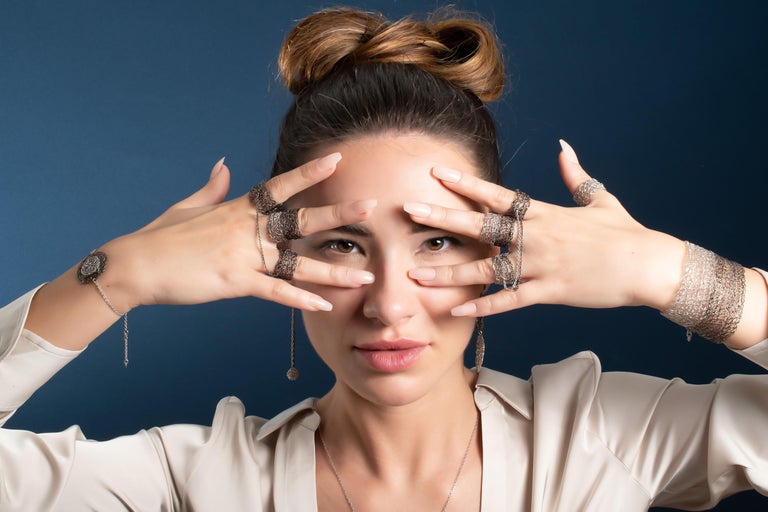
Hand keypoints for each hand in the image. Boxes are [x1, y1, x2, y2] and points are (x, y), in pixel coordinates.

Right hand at [103, 153, 376, 311]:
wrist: (136, 264)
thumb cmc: (161, 237)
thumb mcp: (188, 206)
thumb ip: (212, 188)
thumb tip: (223, 165)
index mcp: (239, 209)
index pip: (281, 186)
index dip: (309, 173)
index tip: (336, 160)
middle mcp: (247, 228)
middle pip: (301, 220)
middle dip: (337, 214)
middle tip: (370, 206)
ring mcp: (243, 255)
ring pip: (297, 263)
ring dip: (333, 269)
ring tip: (364, 276)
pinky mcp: (235, 281)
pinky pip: (275, 291)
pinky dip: (299, 298)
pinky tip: (324, 304)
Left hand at [404, 141, 684, 316]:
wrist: (649, 265)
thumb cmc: (624, 232)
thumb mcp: (599, 198)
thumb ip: (575, 175)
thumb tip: (564, 147)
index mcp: (543, 212)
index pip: (496, 194)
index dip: (465, 183)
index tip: (436, 173)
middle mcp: (536, 236)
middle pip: (481, 224)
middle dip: (443, 218)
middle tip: (409, 211)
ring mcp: (541, 265)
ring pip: (487, 268)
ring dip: (449, 271)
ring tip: (416, 274)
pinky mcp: (550, 292)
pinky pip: (509, 301)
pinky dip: (482, 306)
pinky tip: (455, 310)